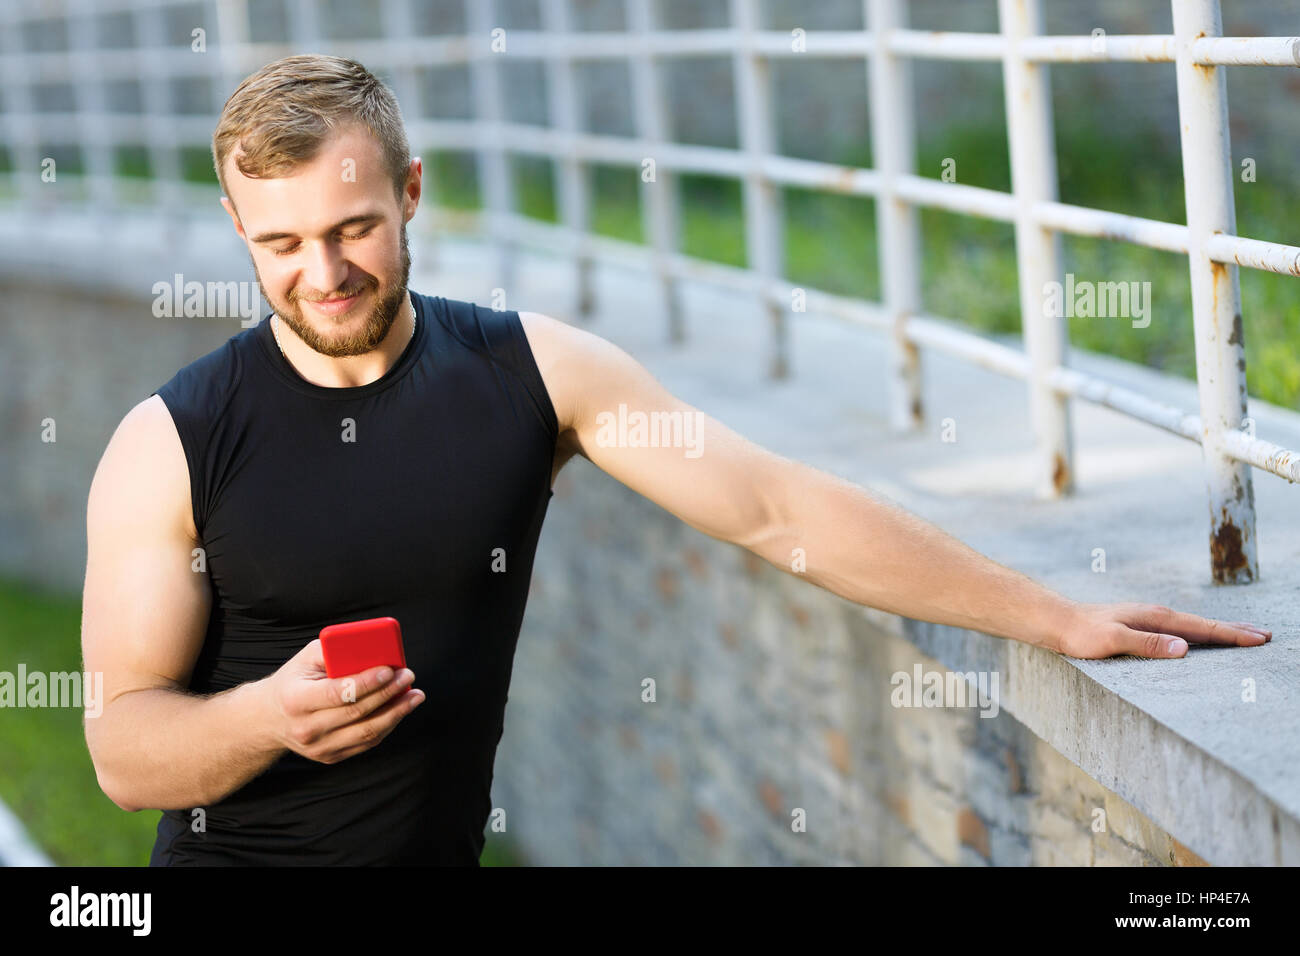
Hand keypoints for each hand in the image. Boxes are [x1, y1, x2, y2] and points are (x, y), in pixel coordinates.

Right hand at [258, 638, 424, 763]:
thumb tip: (373, 649)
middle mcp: (305, 729)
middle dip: (389, 693)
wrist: (271, 718)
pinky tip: (401, 709)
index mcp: (296, 700)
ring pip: (367, 732)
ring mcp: (318, 748)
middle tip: (408, 675)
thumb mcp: (305, 659)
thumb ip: (335, 650)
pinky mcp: (330, 757)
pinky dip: (388, 725)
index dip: (366, 682)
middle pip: (357, 713)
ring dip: (396, 712)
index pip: (338, 693)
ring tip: (415, 695)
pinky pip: (366, 742)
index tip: (390, 670)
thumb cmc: (294, 680)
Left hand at [1051, 602, 1271, 658]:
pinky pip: (1180, 629)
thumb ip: (1147, 644)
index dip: (1232, 635)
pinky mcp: (1140, 625)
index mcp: (1155, 618)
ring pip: (1193, 626)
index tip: (1260, 639)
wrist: (1058, 621)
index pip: (1203, 628)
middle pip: (1204, 624)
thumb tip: (1185, 648)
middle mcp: (1156, 615)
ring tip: (1242, 634)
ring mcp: (1149, 619)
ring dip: (1219, 631)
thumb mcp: (1113, 641)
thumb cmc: (1081, 634)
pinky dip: (1198, 633)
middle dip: (1235, 630)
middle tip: (1266, 635)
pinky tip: (1200, 639)